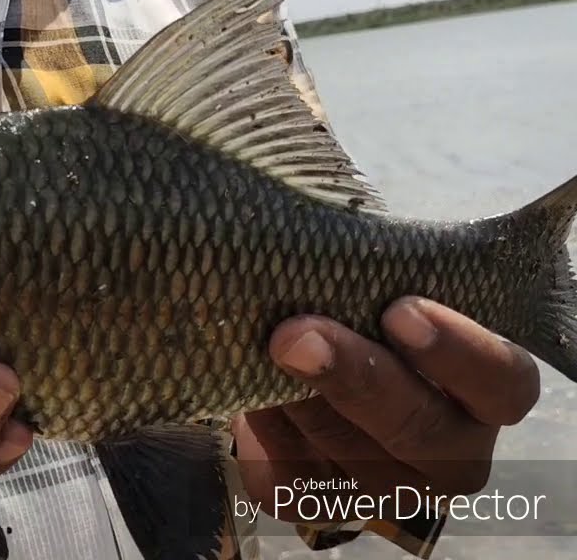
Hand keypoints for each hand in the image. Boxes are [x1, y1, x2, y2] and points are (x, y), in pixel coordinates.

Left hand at [233, 297, 540, 523]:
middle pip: (421, 431)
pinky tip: (248, 398)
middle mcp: (452, 451)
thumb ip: (375, 270)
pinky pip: (293, 482)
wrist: (300, 351)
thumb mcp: (382, 279)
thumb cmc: (361, 304)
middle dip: (355, 378)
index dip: (456, 352)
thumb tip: (327, 246)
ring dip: (300, 401)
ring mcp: (389, 485)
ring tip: (262, 351)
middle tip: (296, 335)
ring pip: (352, 456)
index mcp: (488, 390)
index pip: (501, 382)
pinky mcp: (324, 504)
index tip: (400, 311)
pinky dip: (266, 437)